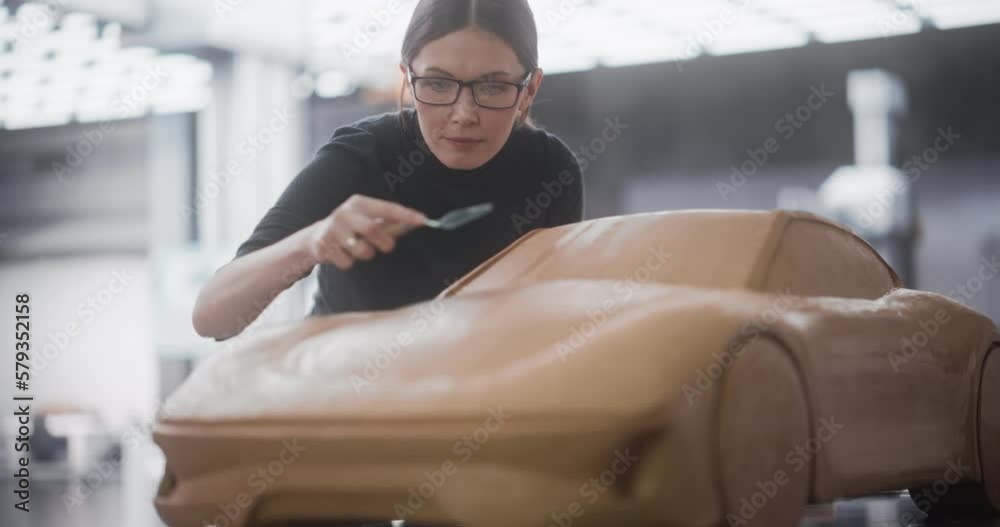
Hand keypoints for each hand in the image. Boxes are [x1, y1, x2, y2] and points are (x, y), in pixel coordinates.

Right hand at [304, 194, 426, 269]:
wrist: (315, 238)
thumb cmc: (350, 228)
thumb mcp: (367, 220)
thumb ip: (389, 223)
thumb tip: (418, 222)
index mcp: (359, 203)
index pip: (387, 208)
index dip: (406, 215)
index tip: (424, 220)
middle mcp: (345, 212)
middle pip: (372, 229)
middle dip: (384, 242)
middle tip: (387, 246)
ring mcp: (333, 229)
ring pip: (360, 249)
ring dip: (366, 254)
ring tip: (360, 250)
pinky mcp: (324, 245)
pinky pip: (347, 262)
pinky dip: (349, 263)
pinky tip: (342, 254)